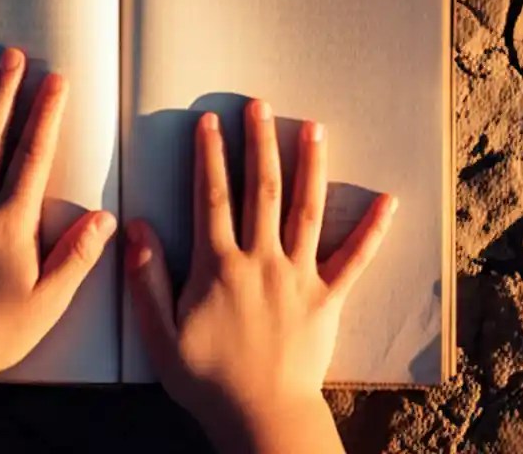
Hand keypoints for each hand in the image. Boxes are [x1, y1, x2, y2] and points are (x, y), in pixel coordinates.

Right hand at [125, 100, 393, 452]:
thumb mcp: (159, 335)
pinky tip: (388, 199)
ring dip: (310, 165)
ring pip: (307, 210)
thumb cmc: (207, 380)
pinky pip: (355, 258)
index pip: (211, 197)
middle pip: (261, 190)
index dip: (209, 156)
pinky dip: (372, 228)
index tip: (210, 122)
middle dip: (259, 143)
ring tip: (313, 128)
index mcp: (218, 266)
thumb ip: (146, 279)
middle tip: (260, 104)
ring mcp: (299, 277)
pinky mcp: (328, 298)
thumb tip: (135, 228)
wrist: (261, 417)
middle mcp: (261, 261)